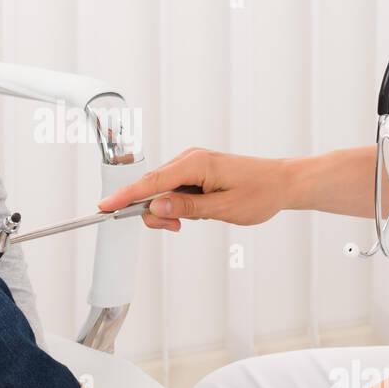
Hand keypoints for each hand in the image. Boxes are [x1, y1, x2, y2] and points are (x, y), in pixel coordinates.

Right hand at [97, 148, 288, 230]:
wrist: (283, 183)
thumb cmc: (260, 193)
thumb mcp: (224, 208)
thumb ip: (187, 208)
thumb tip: (155, 206)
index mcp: (196, 164)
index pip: (151, 181)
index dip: (126, 196)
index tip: (105, 207)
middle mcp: (190, 159)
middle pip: (152, 186)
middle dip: (154, 210)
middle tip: (175, 228)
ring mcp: (192, 164)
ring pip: (162, 189)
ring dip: (167, 209)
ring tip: (188, 222)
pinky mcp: (196, 171)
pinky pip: (173, 188)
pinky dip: (175, 204)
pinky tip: (193, 213)